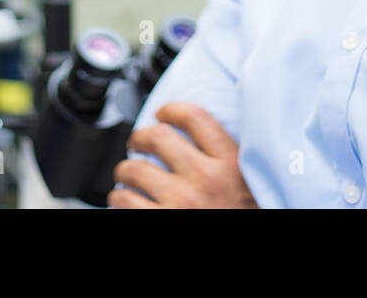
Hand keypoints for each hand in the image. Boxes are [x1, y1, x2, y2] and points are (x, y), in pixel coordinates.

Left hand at [108, 102, 257, 208]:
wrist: (248, 255)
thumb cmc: (245, 215)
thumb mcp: (248, 184)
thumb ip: (228, 161)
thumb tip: (197, 141)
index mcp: (231, 164)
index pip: (195, 117)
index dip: (172, 110)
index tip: (163, 114)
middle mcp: (205, 178)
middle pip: (158, 137)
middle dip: (140, 136)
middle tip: (136, 142)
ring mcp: (180, 202)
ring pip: (134, 169)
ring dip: (124, 170)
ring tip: (126, 175)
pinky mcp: (159, 223)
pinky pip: (125, 201)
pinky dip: (118, 199)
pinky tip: (122, 201)